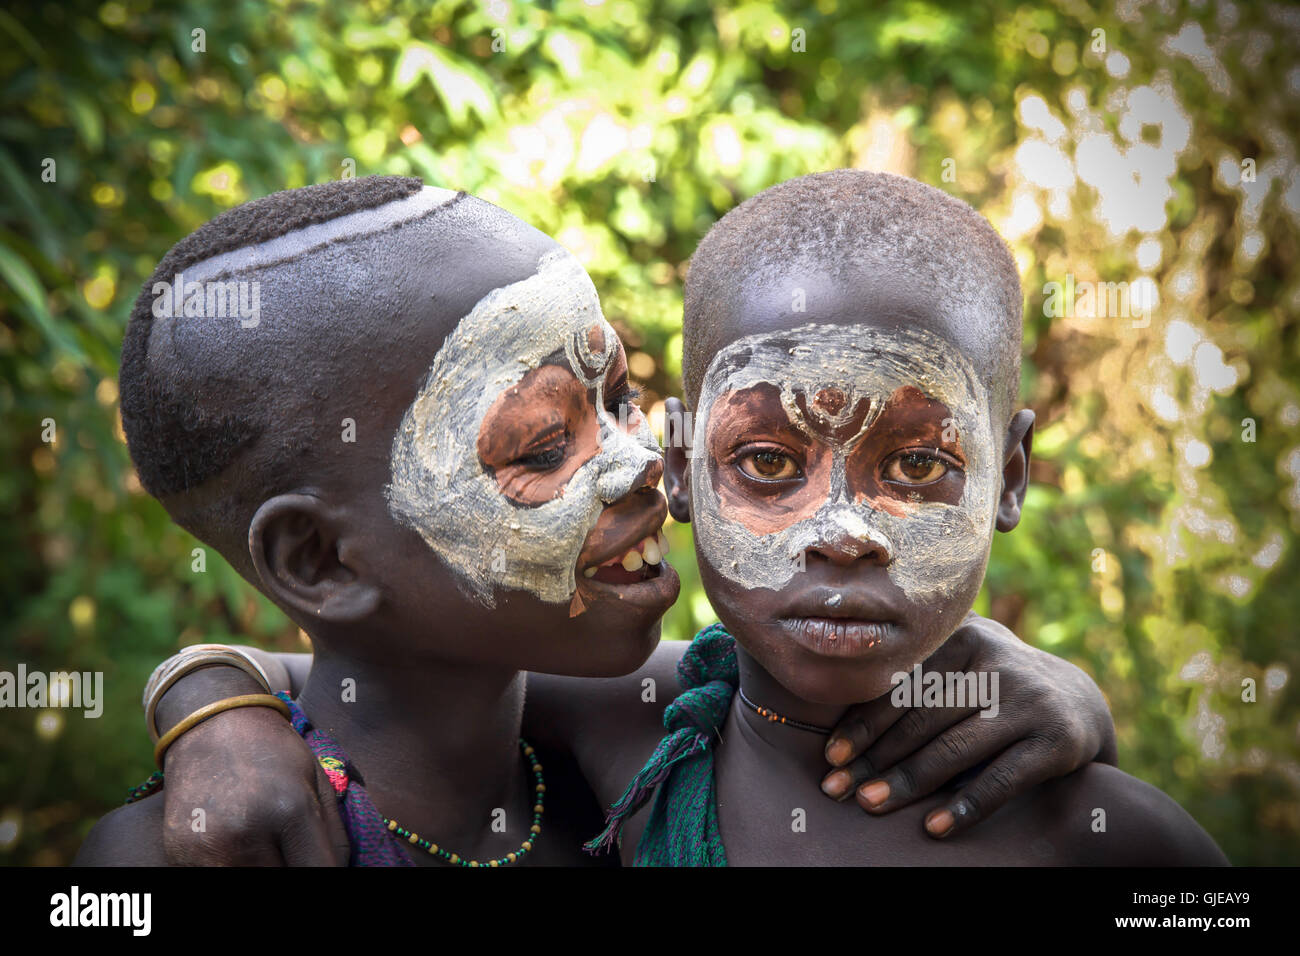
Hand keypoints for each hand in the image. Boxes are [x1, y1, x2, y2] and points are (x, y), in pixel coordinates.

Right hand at [161, 705, 349, 865]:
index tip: (321, 864)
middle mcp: (245, 834)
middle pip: (280, 883)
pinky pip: (213, 878)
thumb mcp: (317, 782)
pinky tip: (234, 845)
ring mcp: (206, 848)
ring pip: (246, 884)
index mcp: (290, 809)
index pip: (318, 873)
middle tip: (290, 849)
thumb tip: (340, 874)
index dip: (326, 874)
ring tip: (264, 845)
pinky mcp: (177, 855)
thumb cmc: (273, 752)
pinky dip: (230, 867)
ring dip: (261, 870)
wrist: (210, 724)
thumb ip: (334, 837)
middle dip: (292, 868)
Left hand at [820, 613, 1116, 837]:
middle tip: (836, 790)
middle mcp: (997, 660)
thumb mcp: (960, 657)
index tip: (831, 757)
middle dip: (874, 758)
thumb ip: (914, 665)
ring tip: (870, 805)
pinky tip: (934, 828)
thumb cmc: (990, 684)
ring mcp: (1028, 700)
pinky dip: (966, 806)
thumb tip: (831, 693)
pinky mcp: (1056, 740)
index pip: (901, 684)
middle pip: (921, 717)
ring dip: (908, 782)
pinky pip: (1001, 779)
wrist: (1077, 702)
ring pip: (954, 749)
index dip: (862, 722)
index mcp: (962, 635)